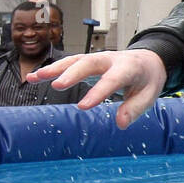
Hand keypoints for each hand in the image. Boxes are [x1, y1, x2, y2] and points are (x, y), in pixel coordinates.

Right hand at [27, 49, 167, 128]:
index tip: (82, 107)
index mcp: (129, 68)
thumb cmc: (147, 80)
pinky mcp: (89, 61)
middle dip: (72, 73)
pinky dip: (52, 69)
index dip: (97, 92)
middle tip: (57, 86)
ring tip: (34, 78)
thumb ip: (135, 109)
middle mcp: (111, 59)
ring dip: (55, 68)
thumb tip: (120, 124)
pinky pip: (69, 63)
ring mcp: (98, 58)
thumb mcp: (149, 95)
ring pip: (74, 60)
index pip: (112, 79)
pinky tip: (34, 78)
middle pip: (89, 63)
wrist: (149, 60)